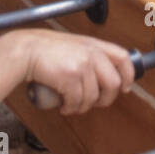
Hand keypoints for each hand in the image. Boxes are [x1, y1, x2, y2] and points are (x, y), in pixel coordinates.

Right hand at [16, 30, 134, 115]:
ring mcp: (82, 65)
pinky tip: (63, 106)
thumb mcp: (74, 45)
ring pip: (93, 97)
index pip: (123, 58)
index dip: (128, 75)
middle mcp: (91, 54)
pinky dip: (70, 108)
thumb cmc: (46, 50)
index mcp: (94, 44)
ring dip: (82, 106)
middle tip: (94, 103)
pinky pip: (77, 102)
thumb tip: (106, 78)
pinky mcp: (70, 78)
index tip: (125, 87)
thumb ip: (90, 55)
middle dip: (105, 99)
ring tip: (72, 104)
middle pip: (113, 84)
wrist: (25, 50)